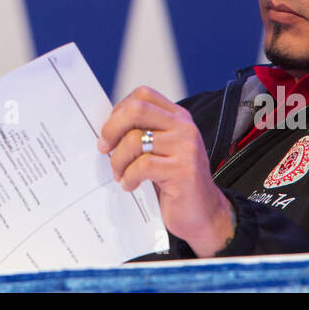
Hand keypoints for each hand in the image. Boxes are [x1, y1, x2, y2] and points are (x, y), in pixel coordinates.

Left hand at [97, 85, 235, 256]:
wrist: (204, 214)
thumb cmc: (175, 182)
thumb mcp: (162, 150)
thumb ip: (143, 133)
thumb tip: (107, 129)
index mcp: (179, 117)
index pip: (144, 95)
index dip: (120, 109)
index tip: (110, 131)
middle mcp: (184, 128)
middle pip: (137, 110)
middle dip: (112, 128)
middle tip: (104, 147)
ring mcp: (186, 148)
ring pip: (135, 141)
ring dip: (118, 160)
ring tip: (119, 174)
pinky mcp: (183, 171)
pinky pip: (142, 166)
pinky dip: (129, 177)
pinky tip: (130, 185)